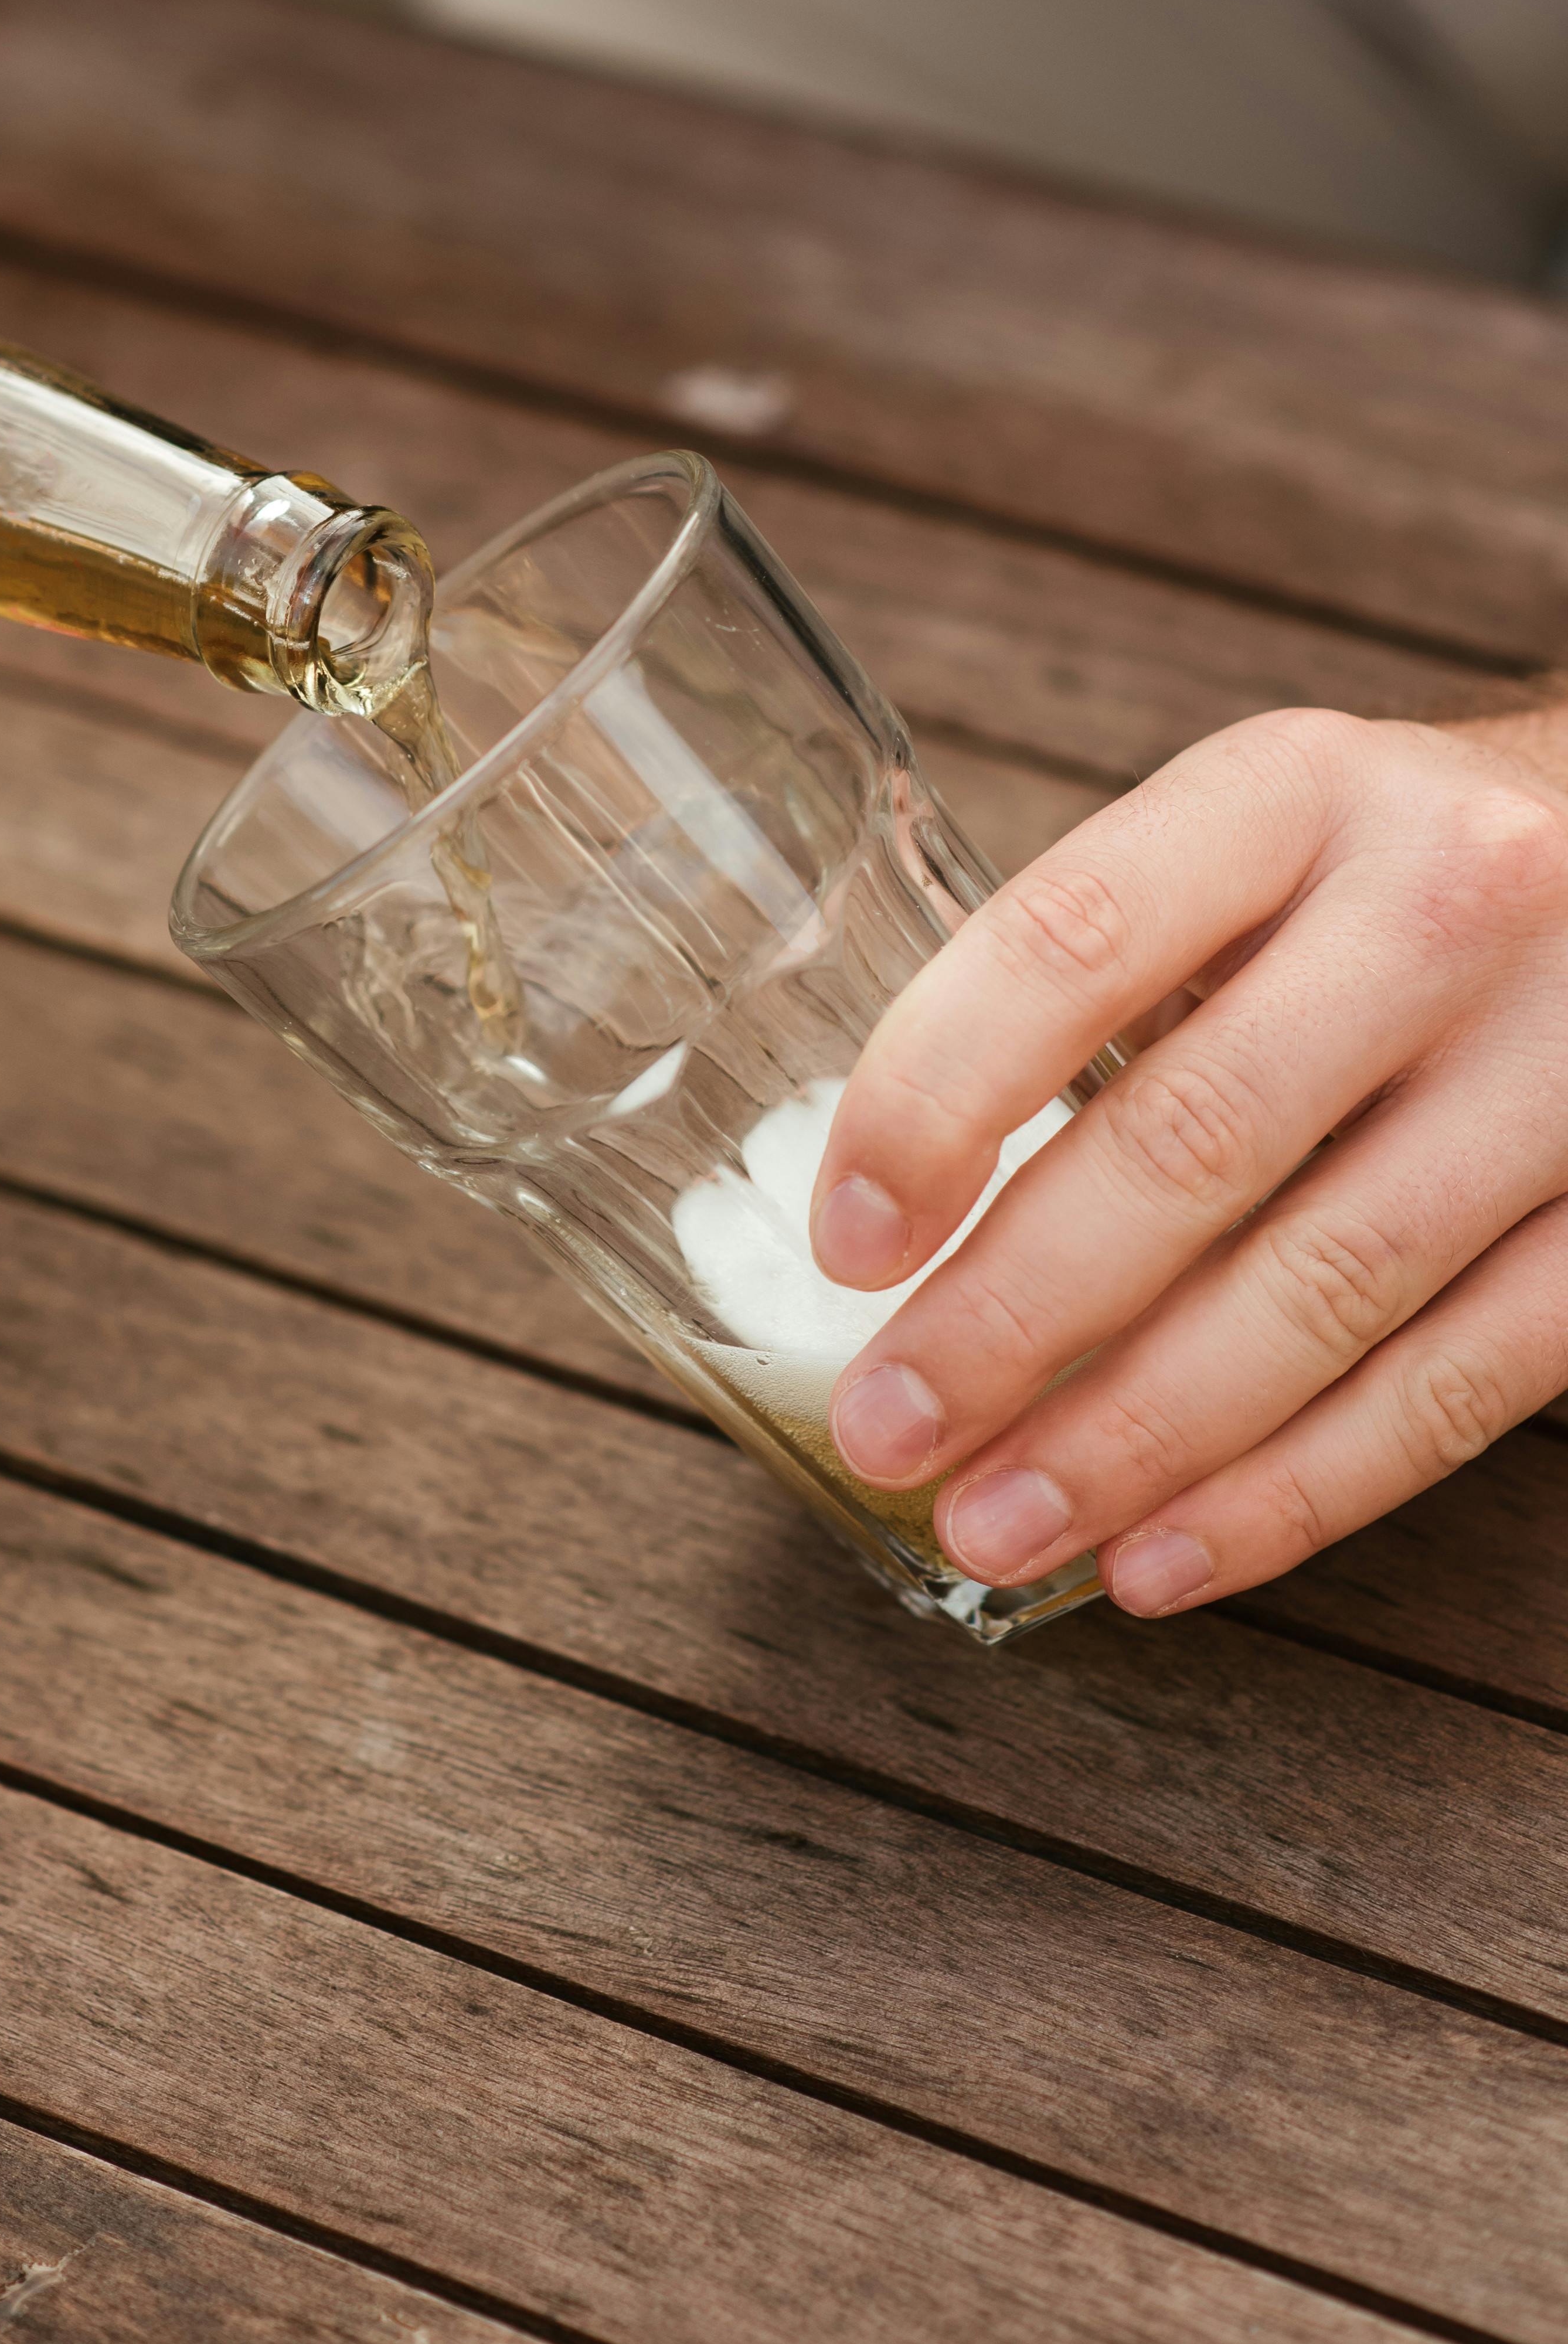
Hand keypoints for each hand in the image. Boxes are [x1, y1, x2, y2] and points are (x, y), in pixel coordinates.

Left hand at [813, 705, 1567, 1616]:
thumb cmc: (1397, 871)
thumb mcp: (1258, 842)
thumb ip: (1107, 975)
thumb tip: (898, 1205)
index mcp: (1299, 788)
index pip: (1077, 940)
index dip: (938, 1096)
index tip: (847, 1238)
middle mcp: (1443, 905)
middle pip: (1193, 1143)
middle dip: (1011, 1318)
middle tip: (888, 1430)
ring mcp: (1563, 1065)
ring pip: (1319, 1291)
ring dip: (1133, 1440)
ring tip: (995, 1524)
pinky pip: (1452, 1387)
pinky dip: (1292, 1493)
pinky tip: (1164, 1555)